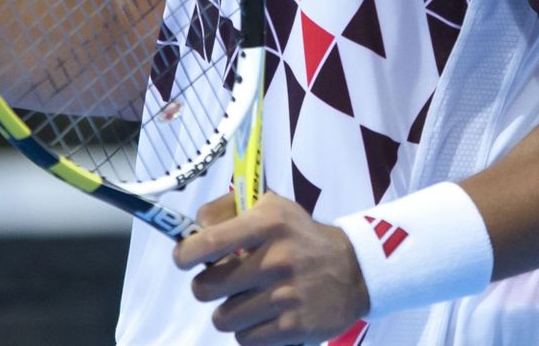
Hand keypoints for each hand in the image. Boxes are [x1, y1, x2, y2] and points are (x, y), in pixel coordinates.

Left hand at [173, 191, 369, 344]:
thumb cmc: (300, 235)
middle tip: (221, 283)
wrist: (354, 270)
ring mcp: (287, 296)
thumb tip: (193, 227)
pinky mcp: (296, 327)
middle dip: (206, 287)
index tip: (184, 258)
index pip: (209, 242)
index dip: (185, 254)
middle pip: (206, 288)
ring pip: (223, 319)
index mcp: (268, 224)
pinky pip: (246, 339)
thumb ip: (228, 209)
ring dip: (229, 312)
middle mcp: (278, 259)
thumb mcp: (271, 206)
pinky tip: (263, 317)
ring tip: (246, 301)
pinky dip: (248, 332)